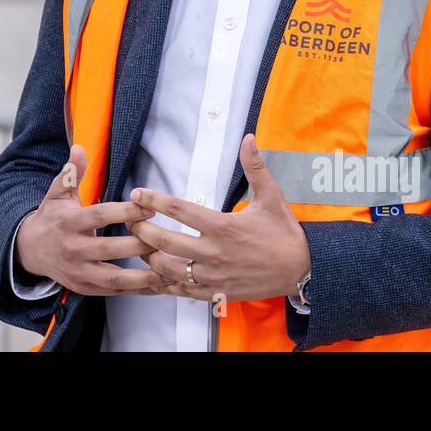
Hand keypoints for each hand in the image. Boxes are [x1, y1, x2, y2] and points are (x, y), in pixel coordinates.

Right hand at [15, 145, 166, 296]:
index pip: (100, 216)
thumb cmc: (52, 217)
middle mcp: (73, 249)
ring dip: (142, 276)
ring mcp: (78, 272)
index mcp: (69, 222)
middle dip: (139, 245)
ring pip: (113, 278)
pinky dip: (137, 291)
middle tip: (165, 238)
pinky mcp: (84, 288)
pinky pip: (114, 293)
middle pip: (109, 249)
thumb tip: (79, 147)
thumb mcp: (57, 193)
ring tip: (169, 270)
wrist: (30, 250)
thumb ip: (72, 172)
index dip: (125, 212)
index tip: (150, 207)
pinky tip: (159, 286)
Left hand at [128, 134, 309, 302]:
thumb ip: (255, 167)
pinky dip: (166, 284)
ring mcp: (214, 276)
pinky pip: (183, 291)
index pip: (180, 210)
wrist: (301, 270)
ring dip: (150, 258)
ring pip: (169, 270)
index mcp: (223, 226)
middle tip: (129, 221)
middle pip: (165, 242)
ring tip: (140, 247)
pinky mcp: (216, 293)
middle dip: (142, 231)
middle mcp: (214, 253)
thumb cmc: (284, 232)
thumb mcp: (271, 197)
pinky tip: (155, 275)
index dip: (154, 200)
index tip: (137, 194)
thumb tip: (249, 138)